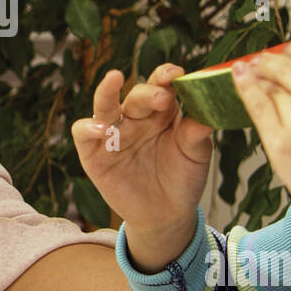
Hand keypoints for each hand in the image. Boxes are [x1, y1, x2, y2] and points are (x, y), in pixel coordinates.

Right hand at [72, 64, 214, 271]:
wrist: (166, 216)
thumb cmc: (182, 180)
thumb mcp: (195, 156)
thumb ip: (196, 133)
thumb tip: (207, 113)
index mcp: (162, 112)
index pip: (161, 85)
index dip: (165, 75)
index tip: (176, 73)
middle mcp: (136, 118)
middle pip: (137, 95)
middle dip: (148, 92)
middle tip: (163, 98)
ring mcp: (113, 134)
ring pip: (104, 105)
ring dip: (107, 91)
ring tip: (114, 78)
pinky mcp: (94, 153)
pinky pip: (83, 133)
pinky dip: (88, 127)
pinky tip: (101, 130)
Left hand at [231, 41, 290, 267]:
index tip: (286, 51)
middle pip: (286, 66)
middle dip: (271, 61)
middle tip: (262, 60)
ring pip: (270, 88)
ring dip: (262, 81)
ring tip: (255, 76)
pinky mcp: (282, 144)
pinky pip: (257, 107)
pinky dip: (245, 89)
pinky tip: (238, 76)